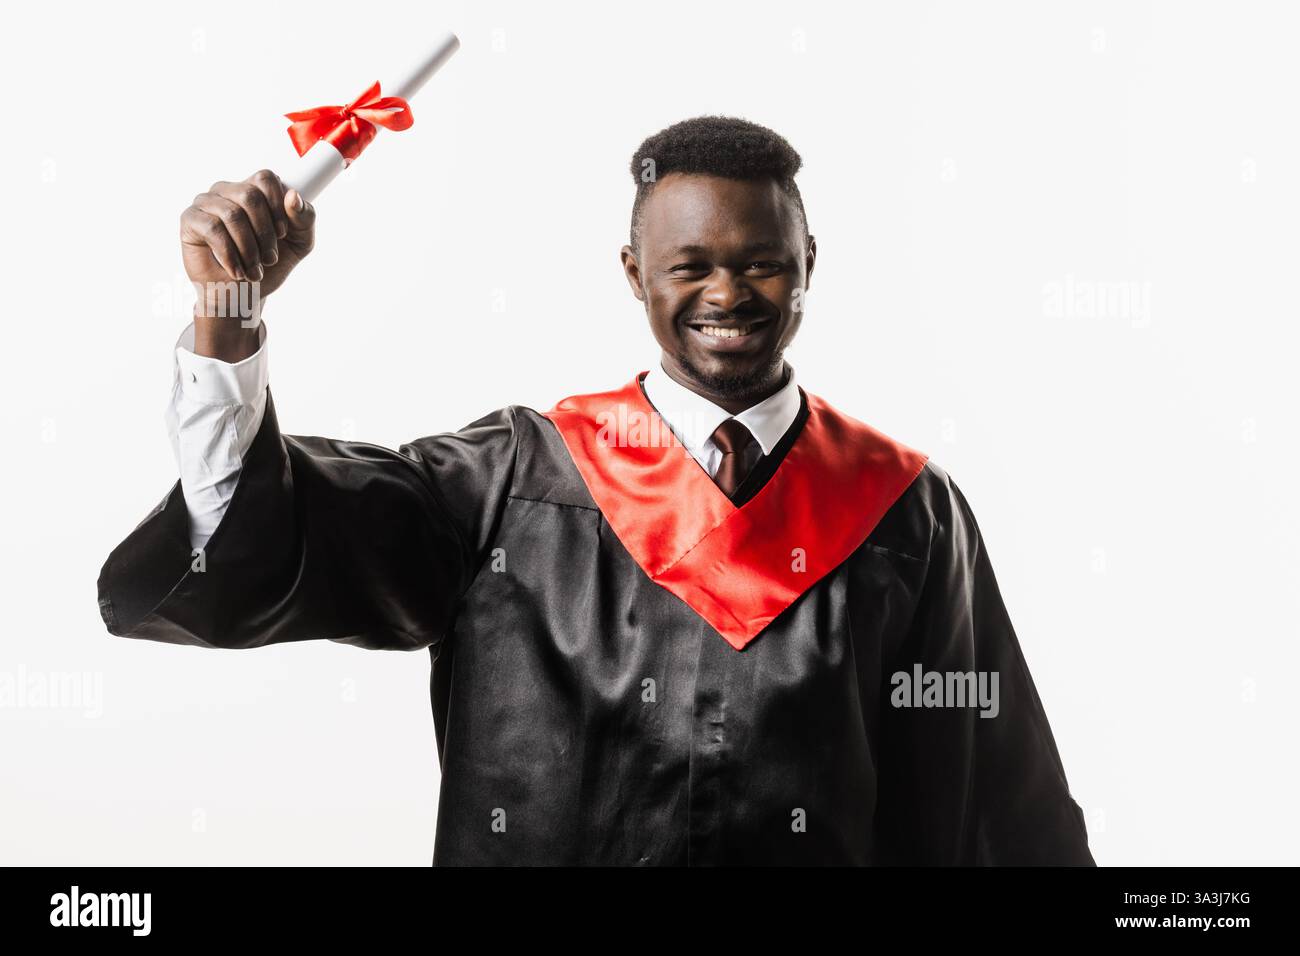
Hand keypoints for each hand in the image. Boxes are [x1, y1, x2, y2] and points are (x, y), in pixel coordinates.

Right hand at [180, 169, 315, 301]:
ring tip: (254, 271)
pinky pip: (213, 228)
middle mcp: (228, 191)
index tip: (282, 234)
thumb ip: (305, 218)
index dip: (278, 207)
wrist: (243, 295)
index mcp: (254, 190)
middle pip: (250, 196)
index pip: (265, 178)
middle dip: (265, 234)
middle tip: (269, 259)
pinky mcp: (190, 219)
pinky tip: (237, 272)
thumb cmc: (269, 265)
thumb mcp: (299, 243)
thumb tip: (293, 196)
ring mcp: (206, 203)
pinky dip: (230, 255)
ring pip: (232, 214)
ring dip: (249, 249)